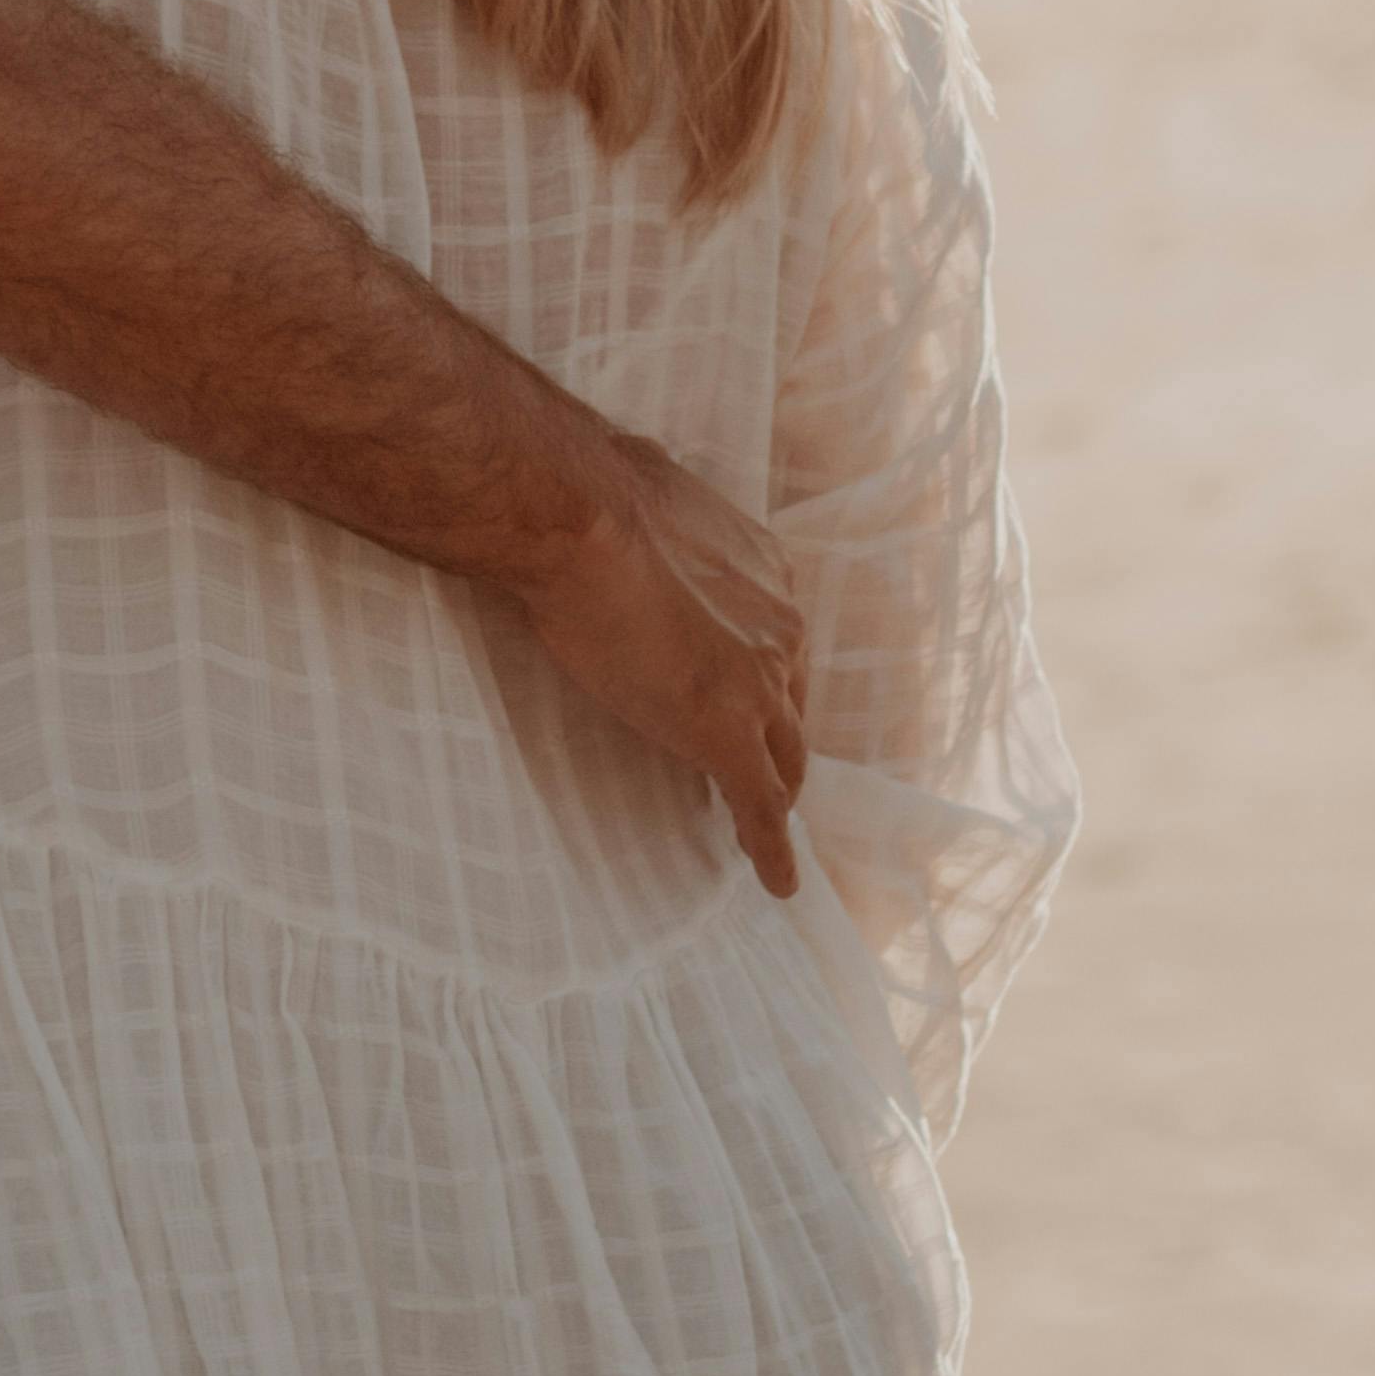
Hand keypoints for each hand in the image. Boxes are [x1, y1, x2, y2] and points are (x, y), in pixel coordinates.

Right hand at [510, 427, 810, 897]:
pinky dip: (771, 849)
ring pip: (783, 760)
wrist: (582, 519)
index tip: (750, 697)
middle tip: (765, 771)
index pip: (776, 645)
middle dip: (781, 741)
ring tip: (766, 823)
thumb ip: (652, 519)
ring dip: (775, 791)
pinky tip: (776, 883)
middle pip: (792, 707)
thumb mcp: (647, 493)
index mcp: (765, 573)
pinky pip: (760, 808)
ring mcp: (761, 687)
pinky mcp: (729, 736)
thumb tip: (618, 495)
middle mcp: (780, 629)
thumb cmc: (595, 494)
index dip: (764, 680)